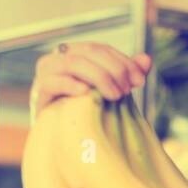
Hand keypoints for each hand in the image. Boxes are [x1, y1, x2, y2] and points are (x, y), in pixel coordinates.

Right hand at [30, 41, 150, 120]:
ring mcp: (47, 74)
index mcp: (75, 54)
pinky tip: (86, 93)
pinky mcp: (40, 93)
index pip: (101, 48)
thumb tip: (147, 59)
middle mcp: (59, 59)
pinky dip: (70, 85)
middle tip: (127, 90)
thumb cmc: (87, 112)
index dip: (123, 61)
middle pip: (89, 52)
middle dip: (114, 69)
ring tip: (115, 96)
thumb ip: (125, 74)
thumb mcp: (109, 91)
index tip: (140, 80)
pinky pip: (52, 82)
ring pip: (73, 63)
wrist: (62, 139)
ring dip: (98, 77)